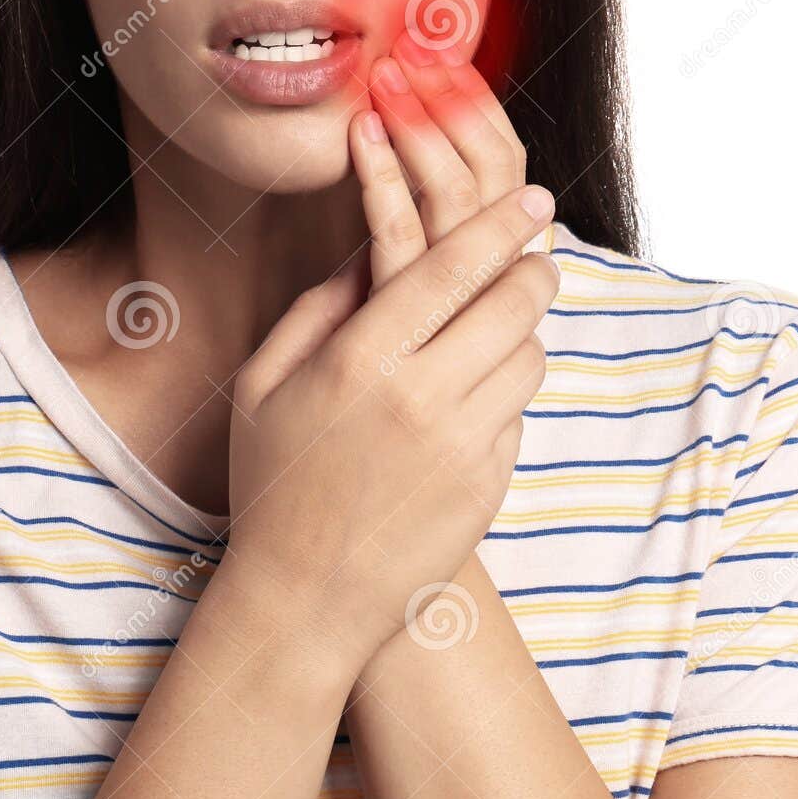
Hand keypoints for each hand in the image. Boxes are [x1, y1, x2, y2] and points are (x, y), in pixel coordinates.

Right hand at [224, 46, 557, 678]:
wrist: (304, 601)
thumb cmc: (272, 482)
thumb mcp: (264, 384)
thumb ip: (318, 306)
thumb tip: (371, 245)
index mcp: (360, 361)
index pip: (451, 267)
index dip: (499, 223)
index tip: (530, 197)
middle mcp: (422, 399)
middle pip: (513, 305)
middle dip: (532, 270)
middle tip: (532, 258)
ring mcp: (464, 447)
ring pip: (529, 358)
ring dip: (523, 332)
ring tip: (493, 332)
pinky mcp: (489, 486)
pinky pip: (518, 414)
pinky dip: (506, 394)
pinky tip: (469, 402)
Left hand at [358, 28, 532, 285]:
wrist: (364, 411)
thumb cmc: (391, 305)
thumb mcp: (422, 243)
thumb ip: (427, 188)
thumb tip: (414, 100)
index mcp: (503, 240)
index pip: (506, 154)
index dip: (476, 97)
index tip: (441, 46)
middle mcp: (492, 260)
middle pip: (491, 165)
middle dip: (450, 96)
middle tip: (408, 46)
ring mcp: (453, 287)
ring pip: (452, 191)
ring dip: (419, 122)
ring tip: (383, 74)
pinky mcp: (404, 307)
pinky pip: (398, 232)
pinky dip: (381, 173)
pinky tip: (359, 129)